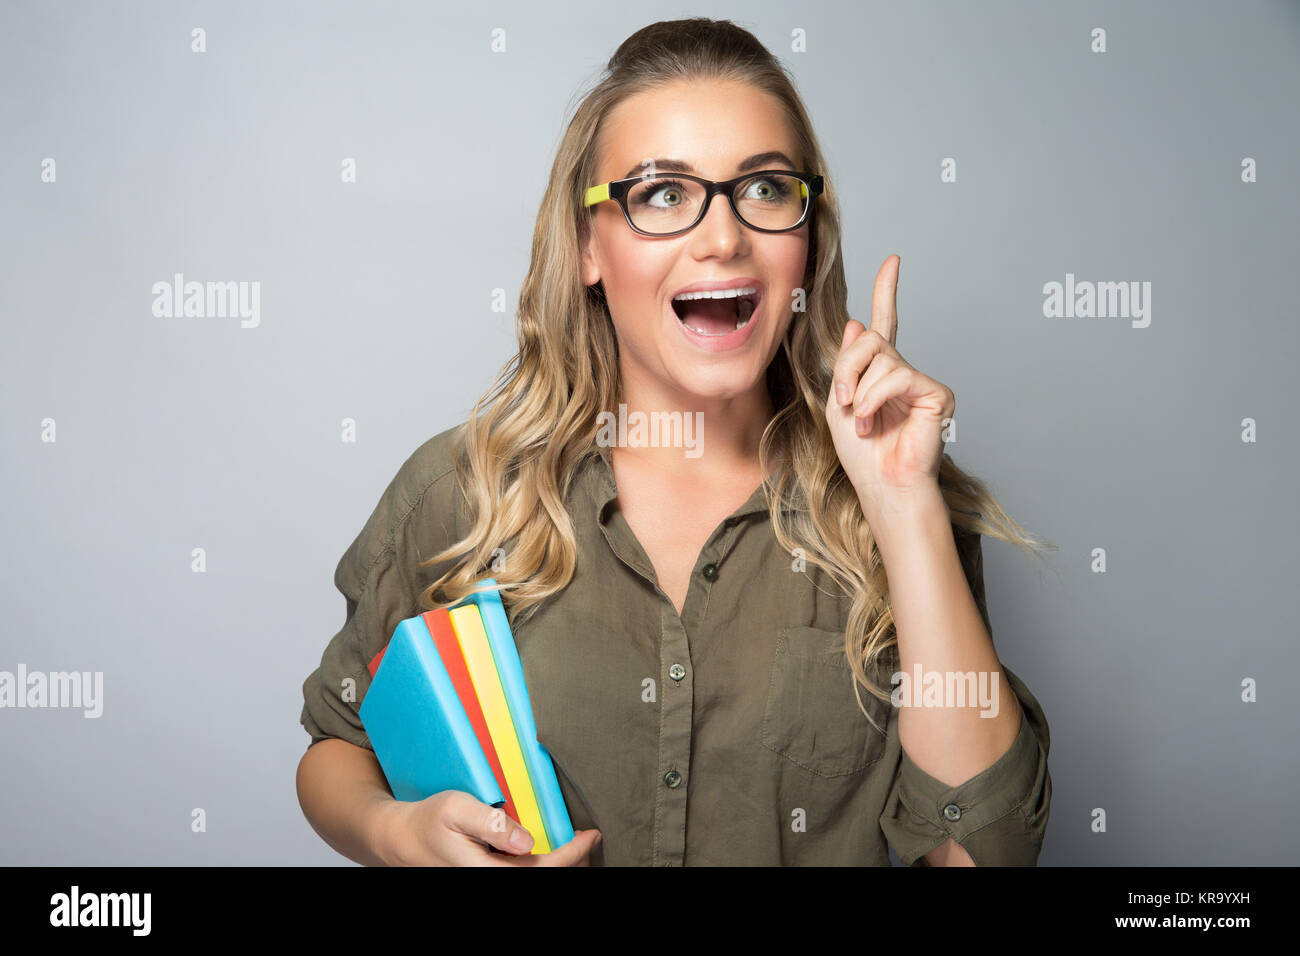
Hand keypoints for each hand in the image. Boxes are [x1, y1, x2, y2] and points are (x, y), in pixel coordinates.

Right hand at [372, 790, 601, 865]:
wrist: (401, 839)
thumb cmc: (427, 821)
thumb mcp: (455, 809)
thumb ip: (491, 823)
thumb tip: (526, 841)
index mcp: (485, 872)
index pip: (542, 870)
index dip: (570, 853)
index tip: (590, 835)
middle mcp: (488, 881)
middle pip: (542, 877)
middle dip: (570, 860)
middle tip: (588, 838)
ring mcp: (487, 880)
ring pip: (534, 877)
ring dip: (557, 862)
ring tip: (575, 843)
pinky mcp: (486, 876)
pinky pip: (521, 873)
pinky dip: (541, 862)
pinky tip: (548, 847)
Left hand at [824, 255, 953, 522]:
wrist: (880, 484)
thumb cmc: (861, 452)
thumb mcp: (840, 401)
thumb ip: (847, 362)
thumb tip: (858, 322)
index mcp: (879, 372)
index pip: (885, 324)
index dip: (887, 292)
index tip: (893, 261)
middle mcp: (902, 372)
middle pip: (870, 341)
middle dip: (847, 369)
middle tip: (843, 402)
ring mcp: (922, 382)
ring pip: (880, 358)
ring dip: (859, 391)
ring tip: (862, 421)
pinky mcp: (937, 394)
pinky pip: (897, 377)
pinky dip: (875, 400)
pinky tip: (874, 421)